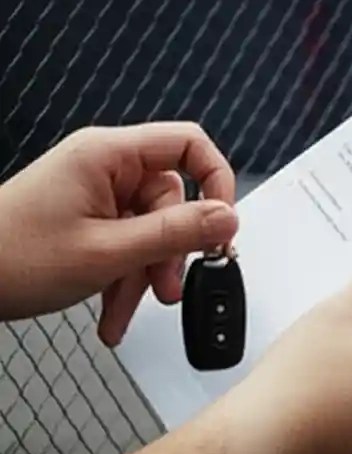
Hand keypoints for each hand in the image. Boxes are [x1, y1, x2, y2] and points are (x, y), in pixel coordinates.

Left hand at [0, 122, 237, 344]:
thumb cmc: (9, 258)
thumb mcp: (107, 252)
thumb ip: (175, 233)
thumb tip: (227, 219)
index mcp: (108, 155)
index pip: (188, 144)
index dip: (215, 180)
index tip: (221, 223)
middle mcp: (104, 167)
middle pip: (171, 199)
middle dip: (170, 249)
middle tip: (168, 284)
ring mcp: (94, 193)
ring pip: (149, 229)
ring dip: (145, 272)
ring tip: (129, 306)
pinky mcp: (85, 217)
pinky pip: (126, 242)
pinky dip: (124, 276)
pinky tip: (113, 309)